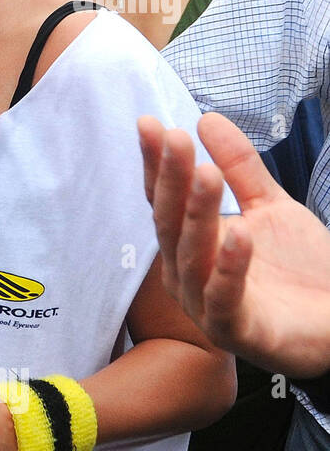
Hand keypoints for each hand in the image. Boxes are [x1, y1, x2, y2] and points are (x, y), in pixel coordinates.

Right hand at [140, 112, 329, 379]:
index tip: (151, 124)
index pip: (164, 200)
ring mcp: (204, 305)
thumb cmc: (298, 270)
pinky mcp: (234, 331)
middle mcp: (185, 275)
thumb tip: (206, 119)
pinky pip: (225, 298)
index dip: (156, 164)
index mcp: (187, 245)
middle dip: (171, 179)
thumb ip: (239, 168)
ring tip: (206, 174)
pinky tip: (239, 236)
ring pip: (192, 256)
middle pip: (170, 223)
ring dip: (198, 214)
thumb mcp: (270, 207)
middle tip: (176, 140)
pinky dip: (229, 267)